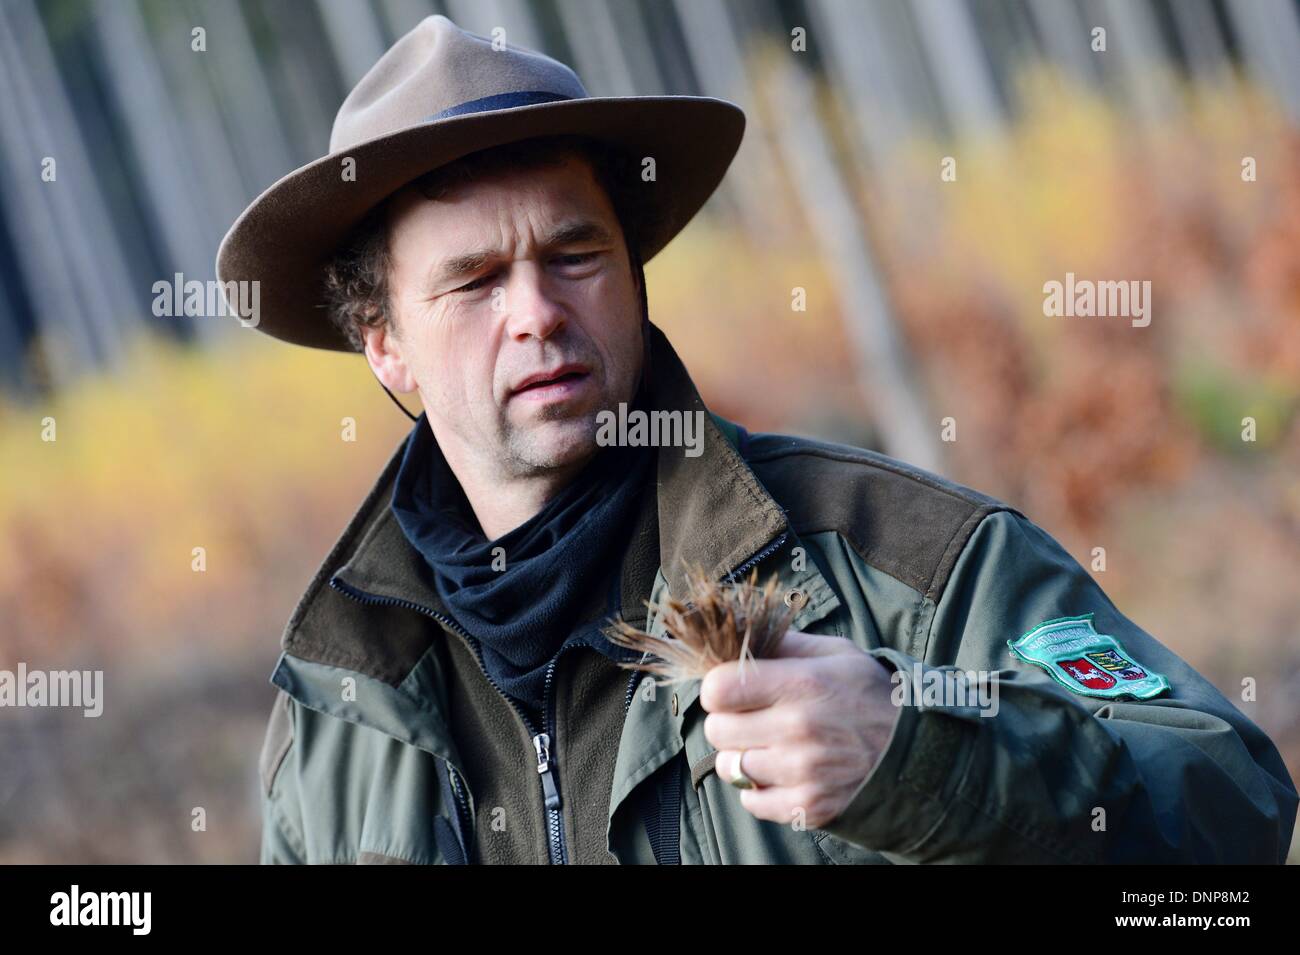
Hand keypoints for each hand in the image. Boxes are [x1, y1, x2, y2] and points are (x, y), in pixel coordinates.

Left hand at [700, 630, 899, 828]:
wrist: (919, 752)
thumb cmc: (872, 696)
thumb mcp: (837, 654)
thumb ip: (785, 644)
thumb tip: (739, 636)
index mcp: (803, 684)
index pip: (718, 688)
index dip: (718, 687)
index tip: (731, 689)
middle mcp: (799, 729)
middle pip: (717, 729)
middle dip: (728, 720)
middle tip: (752, 717)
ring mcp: (803, 773)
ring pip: (730, 766)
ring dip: (742, 755)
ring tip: (769, 745)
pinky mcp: (808, 807)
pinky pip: (750, 802)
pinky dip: (758, 789)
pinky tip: (780, 772)